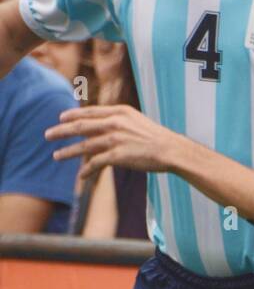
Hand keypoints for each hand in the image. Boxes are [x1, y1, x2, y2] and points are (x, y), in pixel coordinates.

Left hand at [45, 104, 178, 179]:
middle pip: (81, 126)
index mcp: (119, 112)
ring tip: (56, 156)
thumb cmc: (157, 138)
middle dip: (62, 131)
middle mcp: (114, 123)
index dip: (73, 115)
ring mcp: (114, 139)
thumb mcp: (137, 121)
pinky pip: (96, 163)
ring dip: (68, 152)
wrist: (170, 149)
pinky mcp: (117, 155)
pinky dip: (87, 170)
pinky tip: (81, 176)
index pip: (90, 112)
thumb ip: (120, 122)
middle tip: (47, 135)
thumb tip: (107, 126)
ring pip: (85, 146)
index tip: (61, 118)